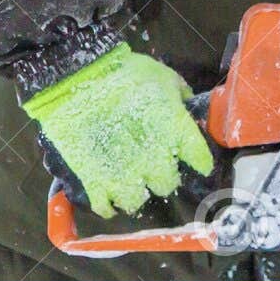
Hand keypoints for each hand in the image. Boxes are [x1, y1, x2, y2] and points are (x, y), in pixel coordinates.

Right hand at [21, 44, 213, 217]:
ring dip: (135, 192)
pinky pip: (105, 207)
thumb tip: (187, 104)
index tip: (196, 161)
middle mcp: (155, 159)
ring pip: (137, 201)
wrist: (79, 81)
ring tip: (130, 181)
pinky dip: (108, 204)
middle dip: (163, 176)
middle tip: (155, 166)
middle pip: (168, 184)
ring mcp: (123, 174)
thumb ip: (181, 95)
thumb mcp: (164, 76)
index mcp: (176, 132)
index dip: (199, 161)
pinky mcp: (94, 181)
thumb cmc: (126, 73)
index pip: (200, 159)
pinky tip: (109, 194)